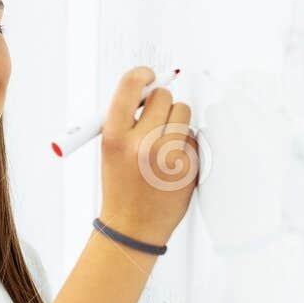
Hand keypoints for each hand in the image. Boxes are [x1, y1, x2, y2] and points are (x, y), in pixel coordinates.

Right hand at [97, 66, 200, 248]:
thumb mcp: (111, 150)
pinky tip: (172, 163)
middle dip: (160, 104)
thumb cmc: (121, 187)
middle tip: (154, 121)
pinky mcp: (188, 165)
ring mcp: (168, 155)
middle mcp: (141, 143)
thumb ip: (126, 118)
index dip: (143, 75)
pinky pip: (193, 136)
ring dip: (175, 121)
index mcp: (115, 137)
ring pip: (183, 112)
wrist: (133, 227)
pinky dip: (185, 144)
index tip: (148, 76)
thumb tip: (149, 85)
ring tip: (163, 144)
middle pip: (163, 96)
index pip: (131, 85)